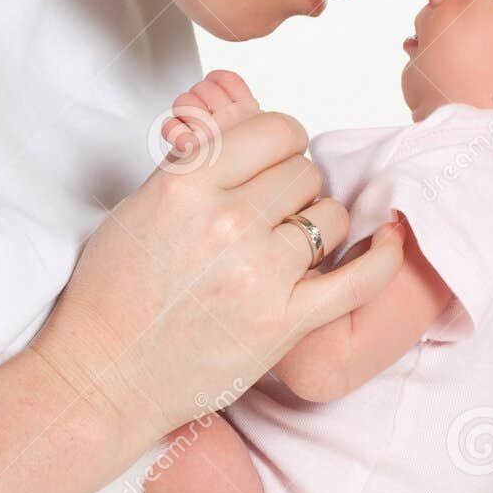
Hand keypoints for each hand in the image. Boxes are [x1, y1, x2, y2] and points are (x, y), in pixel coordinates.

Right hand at [33, 70, 403, 460]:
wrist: (104, 376)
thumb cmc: (113, 293)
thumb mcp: (141, 203)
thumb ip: (198, 159)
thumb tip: (244, 117)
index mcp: (186, 182)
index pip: (275, 130)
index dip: (280, 143)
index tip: (272, 162)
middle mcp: (226, 220)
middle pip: (304, 172)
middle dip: (292, 188)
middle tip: (268, 215)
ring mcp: (259, 272)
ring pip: (330, 217)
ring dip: (316, 227)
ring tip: (287, 248)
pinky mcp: (284, 321)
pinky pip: (358, 278)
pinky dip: (381, 257)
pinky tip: (389, 241)